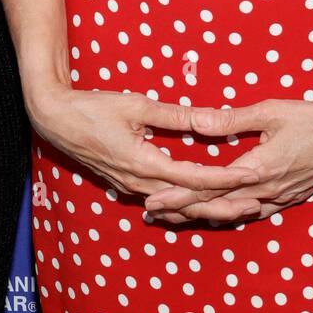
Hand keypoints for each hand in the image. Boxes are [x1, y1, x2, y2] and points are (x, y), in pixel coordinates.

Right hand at [28, 84, 262, 222]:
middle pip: (189, 202)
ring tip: (237, 207)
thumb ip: (175, 115)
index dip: (225, 178)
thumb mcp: (137, 105)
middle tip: (256, 203)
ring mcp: (132, 187)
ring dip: (207, 207)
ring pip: (177, 206)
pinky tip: (200, 202)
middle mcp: (140, 183)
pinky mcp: (127, 184)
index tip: (251, 175)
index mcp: (144, 164)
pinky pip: (163, 201)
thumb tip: (210, 118)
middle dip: (224, 204)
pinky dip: (186, 203)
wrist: (56, 120)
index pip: (194, 177)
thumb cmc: (93, 108)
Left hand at [141, 99, 312, 223]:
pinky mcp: (289, 198)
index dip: (180, 195)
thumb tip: (196, 121)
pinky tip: (221, 216)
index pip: (210, 187)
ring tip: (177, 217)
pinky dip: (233, 215)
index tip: (155, 200)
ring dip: (205, 215)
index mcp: (258, 169)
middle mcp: (266, 190)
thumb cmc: (311, 118)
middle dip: (184, 210)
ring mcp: (279, 197)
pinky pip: (254, 212)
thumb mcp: (269, 111)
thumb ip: (231, 119)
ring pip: (235, 213)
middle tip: (153, 214)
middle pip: (217, 206)